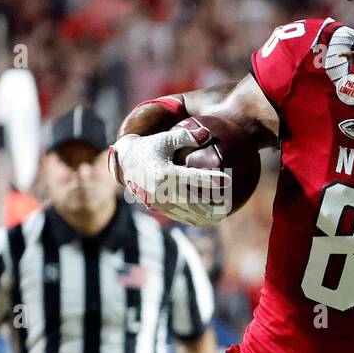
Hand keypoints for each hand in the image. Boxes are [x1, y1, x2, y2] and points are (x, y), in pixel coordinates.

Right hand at [109, 128, 230, 226]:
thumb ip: (186, 137)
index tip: (228, 180)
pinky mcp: (158, 208)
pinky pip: (180, 217)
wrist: (125, 163)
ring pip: (188, 214)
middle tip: (229, 205)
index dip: (210, 179)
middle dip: (213, 207)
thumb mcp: (165, 139)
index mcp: (165, 173)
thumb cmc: (150, 147)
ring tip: (223, 214)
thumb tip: (207, 133)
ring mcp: (160, 202)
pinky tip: (209, 219)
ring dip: (207, 216)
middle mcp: (162, 191)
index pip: (193, 177)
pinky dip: (196, 219)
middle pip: (194, 203)